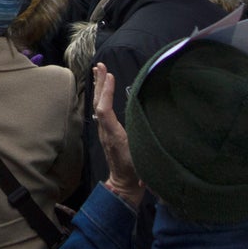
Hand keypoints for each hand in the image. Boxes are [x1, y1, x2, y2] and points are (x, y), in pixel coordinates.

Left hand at [93, 63, 142, 208]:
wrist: (123, 183)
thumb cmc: (136, 173)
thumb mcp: (143, 164)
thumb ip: (145, 154)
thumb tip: (149, 138)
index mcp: (114, 136)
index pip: (104, 112)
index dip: (106, 94)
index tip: (110, 76)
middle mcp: (106, 131)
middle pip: (98, 103)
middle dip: (100, 84)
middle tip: (100, 65)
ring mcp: (104, 130)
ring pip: (98, 104)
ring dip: (99, 86)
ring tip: (99, 69)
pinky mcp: (106, 130)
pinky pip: (102, 108)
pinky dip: (102, 94)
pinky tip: (103, 85)